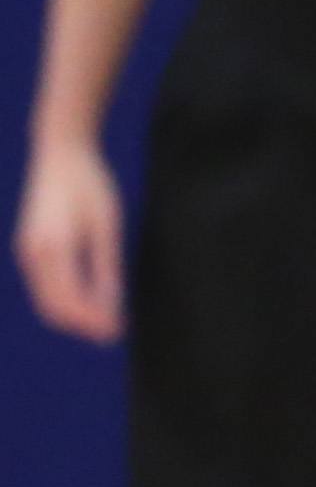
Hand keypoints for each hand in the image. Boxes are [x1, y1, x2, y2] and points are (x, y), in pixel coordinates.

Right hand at [15, 137, 122, 343]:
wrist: (60, 153)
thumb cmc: (90, 185)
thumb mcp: (107, 226)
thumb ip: (107, 268)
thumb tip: (111, 305)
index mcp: (54, 247)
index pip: (70, 300)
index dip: (94, 321)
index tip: (118, 331)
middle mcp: (33, 252)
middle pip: (53, 307)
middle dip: (82, 324)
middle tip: (113, 333)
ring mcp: (27, 251)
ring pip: (45, 299)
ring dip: (73, 316)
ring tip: (104, 322)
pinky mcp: (29, 247)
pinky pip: (43, 285)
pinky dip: (63, 300)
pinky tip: (88, 302)